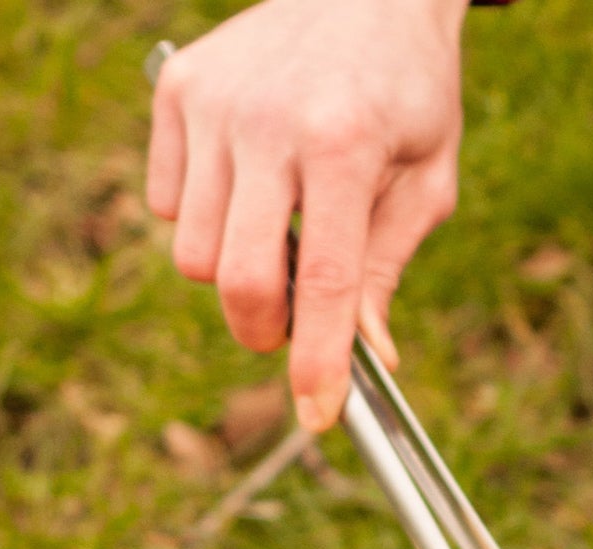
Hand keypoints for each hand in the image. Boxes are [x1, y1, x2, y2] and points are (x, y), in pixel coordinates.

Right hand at [147, 0, 470, 433]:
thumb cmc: (405, 89)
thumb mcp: (426, 178)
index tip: (317, 416)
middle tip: (290, 328)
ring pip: (192, 254)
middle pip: (236, 280)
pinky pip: (165, 204)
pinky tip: (245, 181)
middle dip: (263, 329)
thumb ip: (384, 269)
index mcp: (344, 142)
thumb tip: (364, 357)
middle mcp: (269, 120)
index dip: (315, 361)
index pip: (322, 281)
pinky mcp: (177, 87)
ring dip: (231, 269)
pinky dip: (200, 217)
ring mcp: (215, 102)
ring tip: (275, 229)